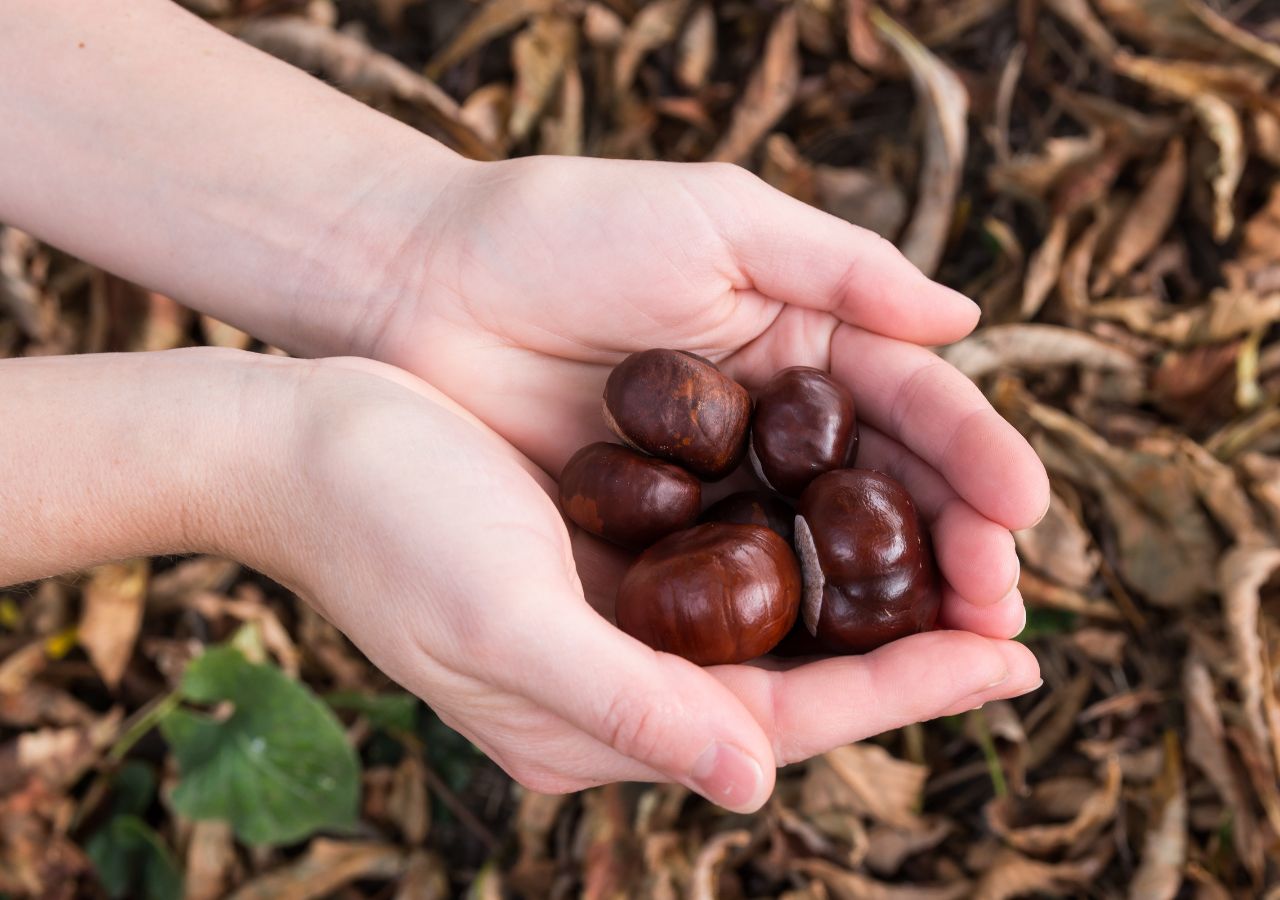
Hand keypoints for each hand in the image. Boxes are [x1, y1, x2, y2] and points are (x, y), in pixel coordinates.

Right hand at [272, 358, 1041, 812]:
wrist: (304, 446)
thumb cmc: (386, 523)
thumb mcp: (502, 616)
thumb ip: (626, 705)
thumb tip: (755, 786)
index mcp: (595, 727)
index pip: (783, 724)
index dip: (904, 692)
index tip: (1011, 655)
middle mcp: (617, 690)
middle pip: (795, 685)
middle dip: (908, 650)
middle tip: (1017, 611)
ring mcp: (612, 629)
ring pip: (773, 628)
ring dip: (868, 598)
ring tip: (966, 564)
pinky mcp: (605, 568)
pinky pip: (728, 571)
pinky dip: (801, 548)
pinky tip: (858, 512)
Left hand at [363, 155, 1047, 642]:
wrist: (422, 286)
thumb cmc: (564, 231)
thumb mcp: (715, 221)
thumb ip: (841, 267)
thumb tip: (967, 317)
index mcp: (803, 344)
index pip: (914, 412)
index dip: (975, 461)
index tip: (1023, 514)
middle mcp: (771, 429)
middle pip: (884, 502)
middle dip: (953, 554)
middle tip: (1003, 611)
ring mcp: (714, 493)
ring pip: (821, 561)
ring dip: (890, 611)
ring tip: (955, 654)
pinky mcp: (651, 547)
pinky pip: (736, 596)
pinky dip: (791, 630)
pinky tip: (839, 665)